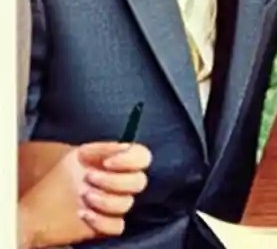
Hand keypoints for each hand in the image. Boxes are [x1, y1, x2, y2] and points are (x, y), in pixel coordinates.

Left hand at [18, 142, 151, 248]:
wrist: (38, 212)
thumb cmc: (57, 182)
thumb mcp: (77, 156)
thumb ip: (102, 148)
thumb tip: (125, 146)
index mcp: (117, 165)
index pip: (143, 157)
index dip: (131, 160)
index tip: (108, 162)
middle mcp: (120, 184)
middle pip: (139, 182)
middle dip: (113, 181)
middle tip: (88, 179)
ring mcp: (115, 206)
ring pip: (127, 203)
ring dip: (103, 200)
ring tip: (83, 197)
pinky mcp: (109, 226)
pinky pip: (118, 225)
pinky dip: (101, 220)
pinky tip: (84, 215)